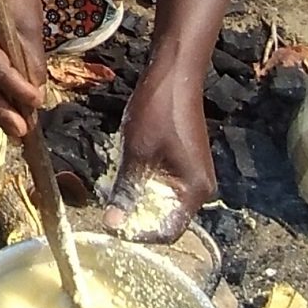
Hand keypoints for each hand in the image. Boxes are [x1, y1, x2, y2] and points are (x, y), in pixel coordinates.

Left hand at [103, 60, 215, 242]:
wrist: (174, 74)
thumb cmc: (159, 111)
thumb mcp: (137, 153)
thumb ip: (126, 191)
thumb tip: (112, 224)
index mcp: (195, 191)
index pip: (167, 232)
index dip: (137, 233)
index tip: (111, 225)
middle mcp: (199, 188)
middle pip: (165, 217)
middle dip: (135, 214)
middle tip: (107, 205)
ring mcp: (192, 174)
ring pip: (161, 199)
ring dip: (136, 197)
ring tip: (112, 186)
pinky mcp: (184, 162)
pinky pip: (163, 184)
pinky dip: (143, 181)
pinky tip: (123, 169)